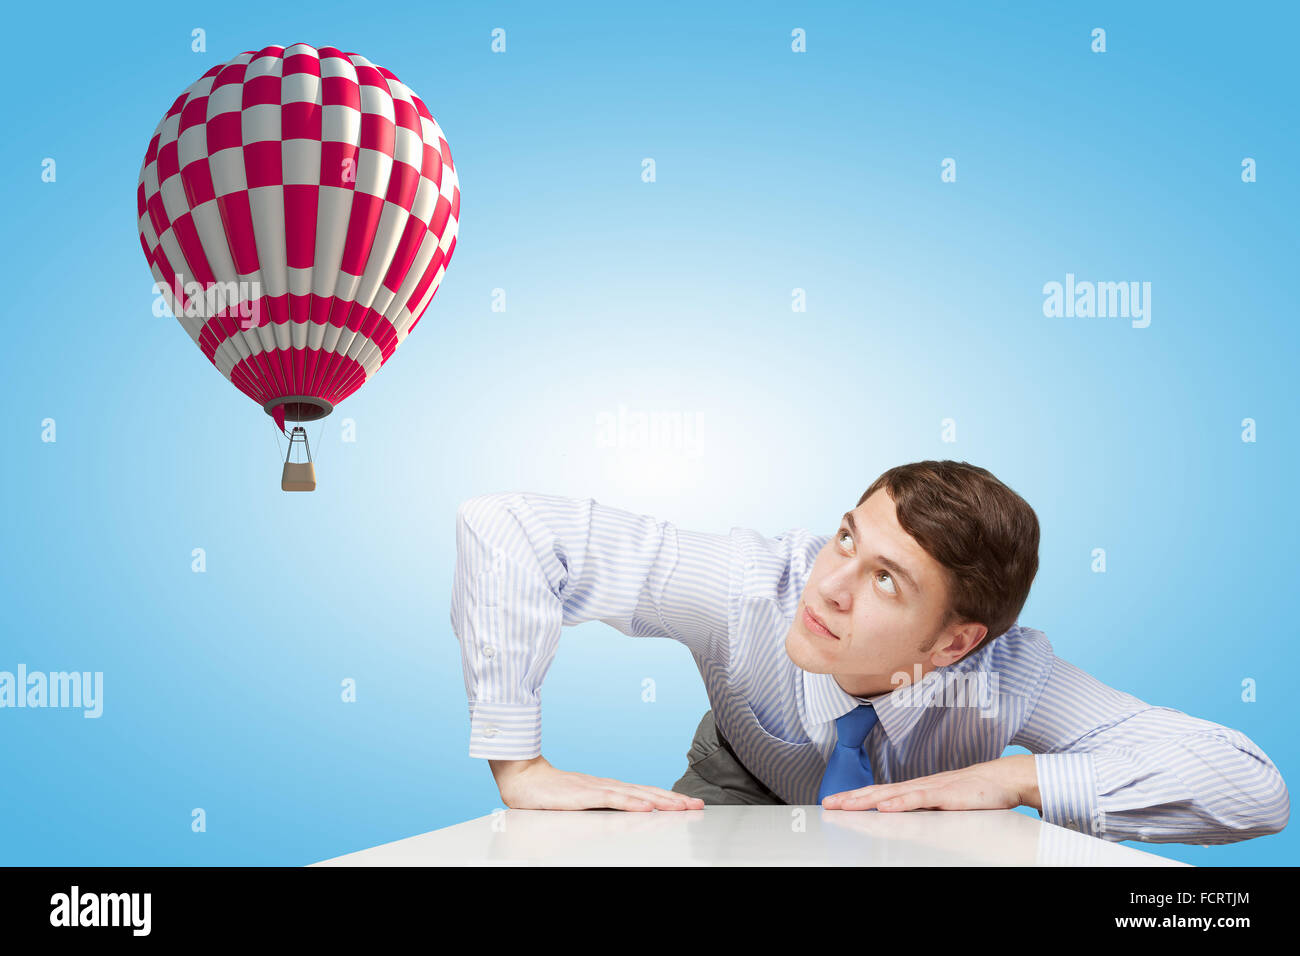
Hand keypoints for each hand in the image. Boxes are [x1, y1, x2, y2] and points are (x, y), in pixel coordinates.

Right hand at [489, 755, 706, 810]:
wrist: (522, 777)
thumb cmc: (548, 792)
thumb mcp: (580, 803)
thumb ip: (599, 807)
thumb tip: (622, 815)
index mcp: (608, 788)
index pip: (644, 793)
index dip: (668, 798)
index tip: (689, 803)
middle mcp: (607, 786)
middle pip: (647, 792)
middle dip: (674, 800)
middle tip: (698, 805)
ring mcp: (596, 789)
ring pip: (636, 795)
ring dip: (661, 801)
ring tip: (682, 806)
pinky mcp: (583, 795)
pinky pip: (612, 799)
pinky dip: (632, 802)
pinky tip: (647, 806)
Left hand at [820, 754, 1039, 811]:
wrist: (1002, 779)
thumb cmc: (975, 792)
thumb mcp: (943, 803)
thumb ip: (923, 808)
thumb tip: (902, 817)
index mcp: (916, 789)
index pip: (880, 792)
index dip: (856, 796)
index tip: (836, 802)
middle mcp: (918, 786)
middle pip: (878, 791)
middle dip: (851, 797)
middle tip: (828, 803)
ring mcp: (930, 789)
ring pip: (891, 794)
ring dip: (866, 799)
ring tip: (846, 805)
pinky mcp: (944, 795)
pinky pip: (918, 799)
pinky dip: (899, 803)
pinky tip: (884, 806)